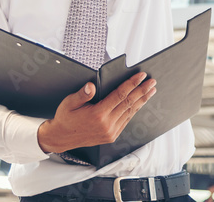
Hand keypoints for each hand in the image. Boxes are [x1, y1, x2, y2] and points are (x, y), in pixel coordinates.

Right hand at [36, 71, 155, 152]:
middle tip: (152, 82)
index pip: (120, 95)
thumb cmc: (65, 118)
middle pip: (129, 103)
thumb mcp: (69, 103)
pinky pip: (126, 120)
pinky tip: (139, 103)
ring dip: (142, 100)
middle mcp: (107, 124)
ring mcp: (110, 132)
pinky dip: (134, 110)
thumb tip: (91, 86)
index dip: (132, 84)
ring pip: (130, 112)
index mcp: (98, 114)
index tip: (141, 76)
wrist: (61, 138)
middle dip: (142, 91)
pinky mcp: (112, 136)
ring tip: (151, 91)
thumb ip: (82, 94)